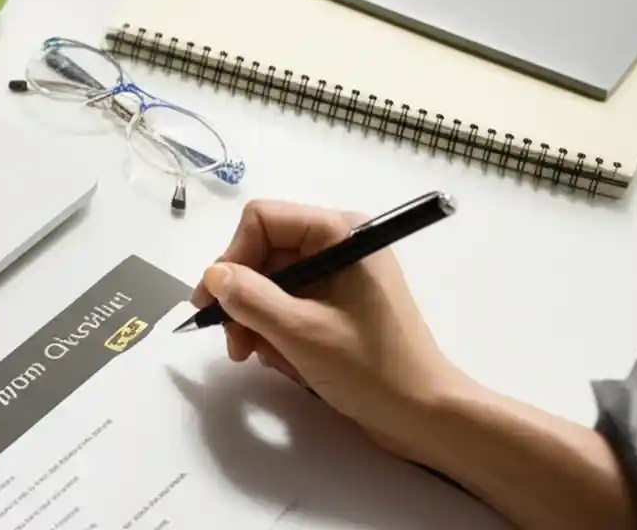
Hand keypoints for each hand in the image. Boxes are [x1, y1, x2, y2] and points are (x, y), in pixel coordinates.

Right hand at [192, 199, 469, 458]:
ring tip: (254, 356)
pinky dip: (274, 331)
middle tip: (233, 343)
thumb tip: (212, 276)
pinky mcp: (336, 305)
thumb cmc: (371, 369)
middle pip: (263, 253)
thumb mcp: (301, 332)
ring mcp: (338, 276)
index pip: (263, 221)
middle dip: (242, 298)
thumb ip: (250, 299)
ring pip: (270, 283)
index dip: (232, 258)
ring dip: (255, 320)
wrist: (424, 417)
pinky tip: (281, 359)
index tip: (215, 303)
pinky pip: (287, 305)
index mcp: (339, 234)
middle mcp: (338, 245)